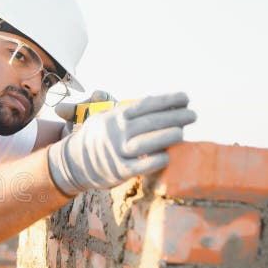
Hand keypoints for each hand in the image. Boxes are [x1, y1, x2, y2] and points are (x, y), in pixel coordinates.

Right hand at [47, 92, 196, 195]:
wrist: (74, 163)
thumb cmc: (96, 138)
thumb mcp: (102, 117)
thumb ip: (120, 108)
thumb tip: (131, 96)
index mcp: (115, 117)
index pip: (145, 105)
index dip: (167, 101)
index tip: (185, 98)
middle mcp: (116, 132)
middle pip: (150, 122)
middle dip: (175, 117)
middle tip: (193, 115)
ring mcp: (118, 152)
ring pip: (147, 143)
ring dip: (168, 136)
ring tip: (182, 132)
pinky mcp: (120, 171)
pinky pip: (143, 165)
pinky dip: (157, 160)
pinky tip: (168, 155)